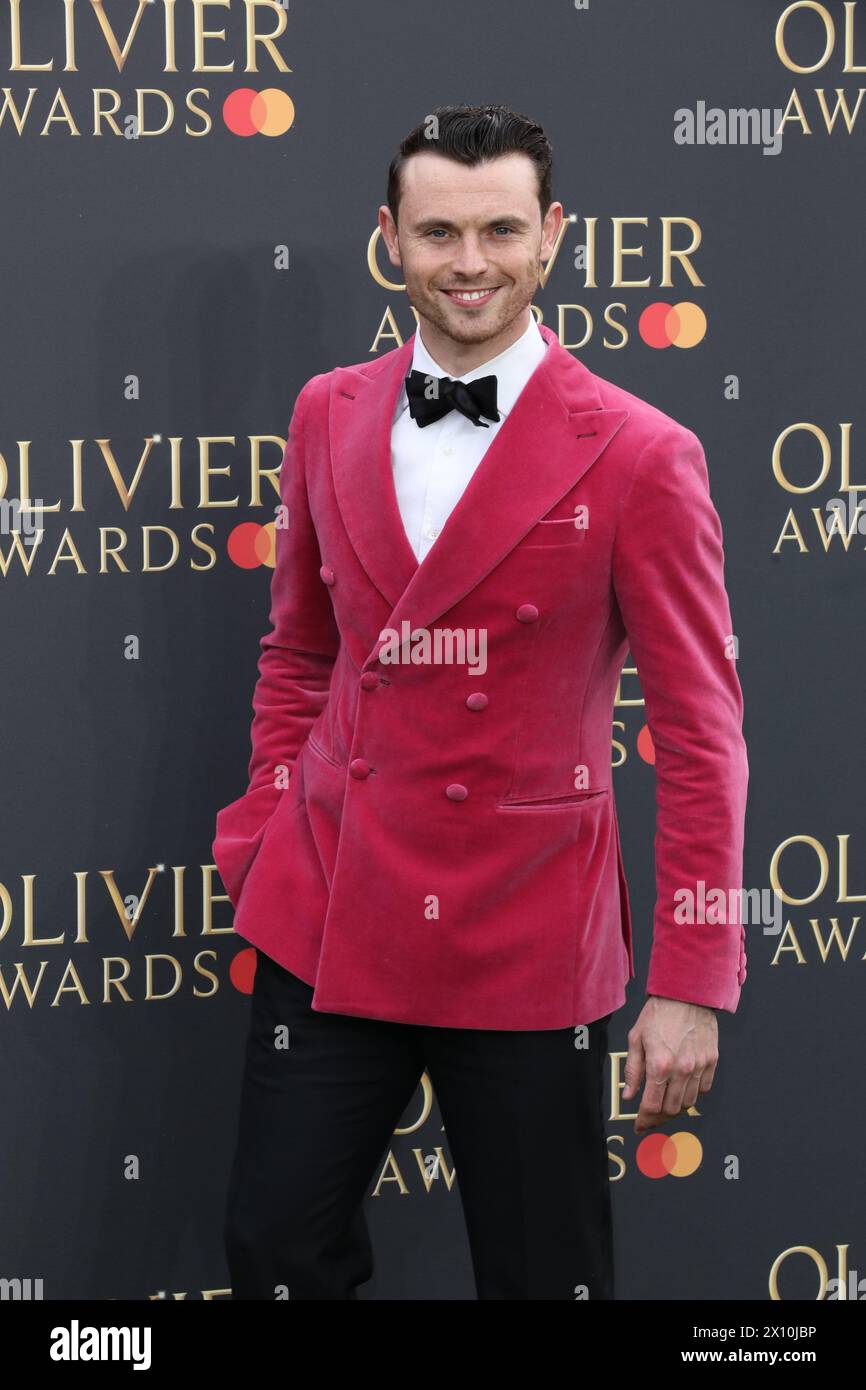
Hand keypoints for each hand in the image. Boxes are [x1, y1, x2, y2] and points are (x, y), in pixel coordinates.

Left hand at [622, 996, 718, 1133]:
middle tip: (650, 1117)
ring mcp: (699, 1066)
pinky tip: (682, 1090)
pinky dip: (692, 1095)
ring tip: (665, 1104)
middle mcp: (681, 1069)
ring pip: (688, 1103)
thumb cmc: (660, 1012)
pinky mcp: (711, 1061)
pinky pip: (703, 1089)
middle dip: (658, 1118)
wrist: (687, 993)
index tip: (640, 1126)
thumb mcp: (636, 1038)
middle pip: (671, 1109)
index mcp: (659, 1064)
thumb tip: (629, 1095)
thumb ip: (633, 1071)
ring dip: (675, 1109)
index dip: (644, 1120)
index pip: (651, 1106)